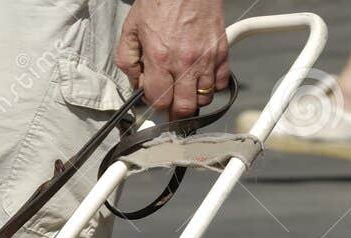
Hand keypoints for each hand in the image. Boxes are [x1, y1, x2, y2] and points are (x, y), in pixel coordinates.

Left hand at [117, 0, 229, 120]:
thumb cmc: (160, 1)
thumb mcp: (131, 30)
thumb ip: (128, 62)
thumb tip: (135, 84)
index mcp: (160, 58)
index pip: (159, 101)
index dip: (154, 105)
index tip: (153, 100)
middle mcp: (185, 61)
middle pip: (184, 108)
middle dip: (175, 113)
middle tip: (171, 109)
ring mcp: (206, 57)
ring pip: (204, 99)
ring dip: (193, 100)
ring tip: (185, 91)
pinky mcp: (221, 50)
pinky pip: (221, 82)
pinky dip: (212, 86)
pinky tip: (201, 78)